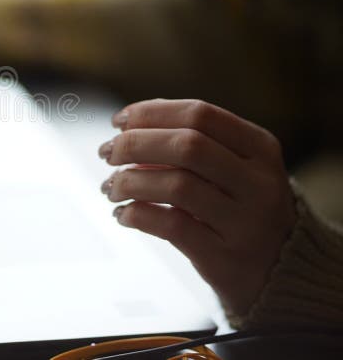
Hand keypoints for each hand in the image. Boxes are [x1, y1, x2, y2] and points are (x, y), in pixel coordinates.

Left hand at [97, 99, 296, 317]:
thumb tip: (127, 129)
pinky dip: (137, 215)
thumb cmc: (240, 208)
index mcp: (260, 148)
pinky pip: (172, 226)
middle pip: (186, 146)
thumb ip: (187, 144)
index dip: (151, 113)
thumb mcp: (231, 167)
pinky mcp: (225, 258)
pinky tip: (123, 214)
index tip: (118, 121)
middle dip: (135, 144)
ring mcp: (245, 222)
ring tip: (111, 187)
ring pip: (177, 185)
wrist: (280, 273)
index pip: (200, 115)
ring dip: (130, 181)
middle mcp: (259, 182)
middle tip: (107, 153)